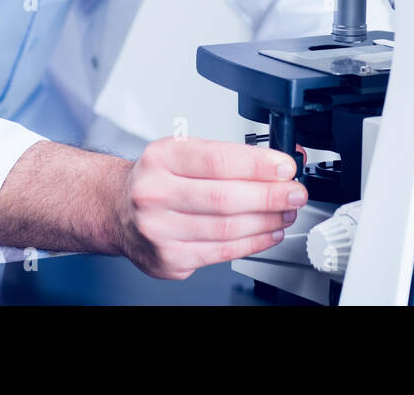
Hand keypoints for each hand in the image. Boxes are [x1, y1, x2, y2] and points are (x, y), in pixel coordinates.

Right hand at [113, 137, 307, 279]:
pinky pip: (221, 252)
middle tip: (295, 193)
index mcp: (160, 159)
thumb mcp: (182, 153)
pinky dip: (252, 243)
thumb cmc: (157, 179)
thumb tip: (278, 164)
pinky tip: (268, 233)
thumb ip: (227, 156)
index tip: (285, 167)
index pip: (218, 160)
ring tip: (285, 213)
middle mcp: (154, 194)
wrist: (119, 210)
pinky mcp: (169, 259)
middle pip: (225, 198)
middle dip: (270, 196)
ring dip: (266, 221)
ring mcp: (159, 230)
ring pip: (227, 229)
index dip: (259, 165)